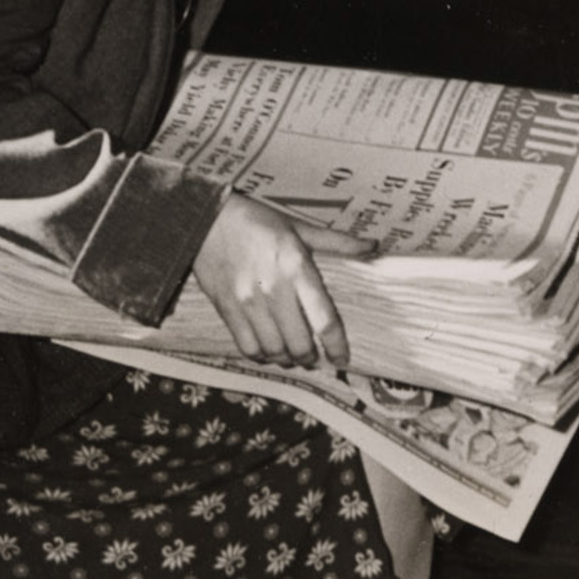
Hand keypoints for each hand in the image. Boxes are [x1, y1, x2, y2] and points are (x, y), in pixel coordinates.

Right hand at [192, 192, 371, 370]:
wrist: (206, 219)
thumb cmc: (257, 221)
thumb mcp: (299, 226)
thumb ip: (337, 242)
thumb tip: (372, 245)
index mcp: (297, 267)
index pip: (324, 319)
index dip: (336, 346)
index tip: (342, 358)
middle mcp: (274, 288)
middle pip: (299, 344)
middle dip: (310, 358)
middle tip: (314, 358)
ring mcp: (248, 301)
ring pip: (274, 350)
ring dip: (286, 359)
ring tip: (292, 356)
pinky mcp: (227, 309)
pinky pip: (247, 346)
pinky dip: (261, 355)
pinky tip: (267, 350)